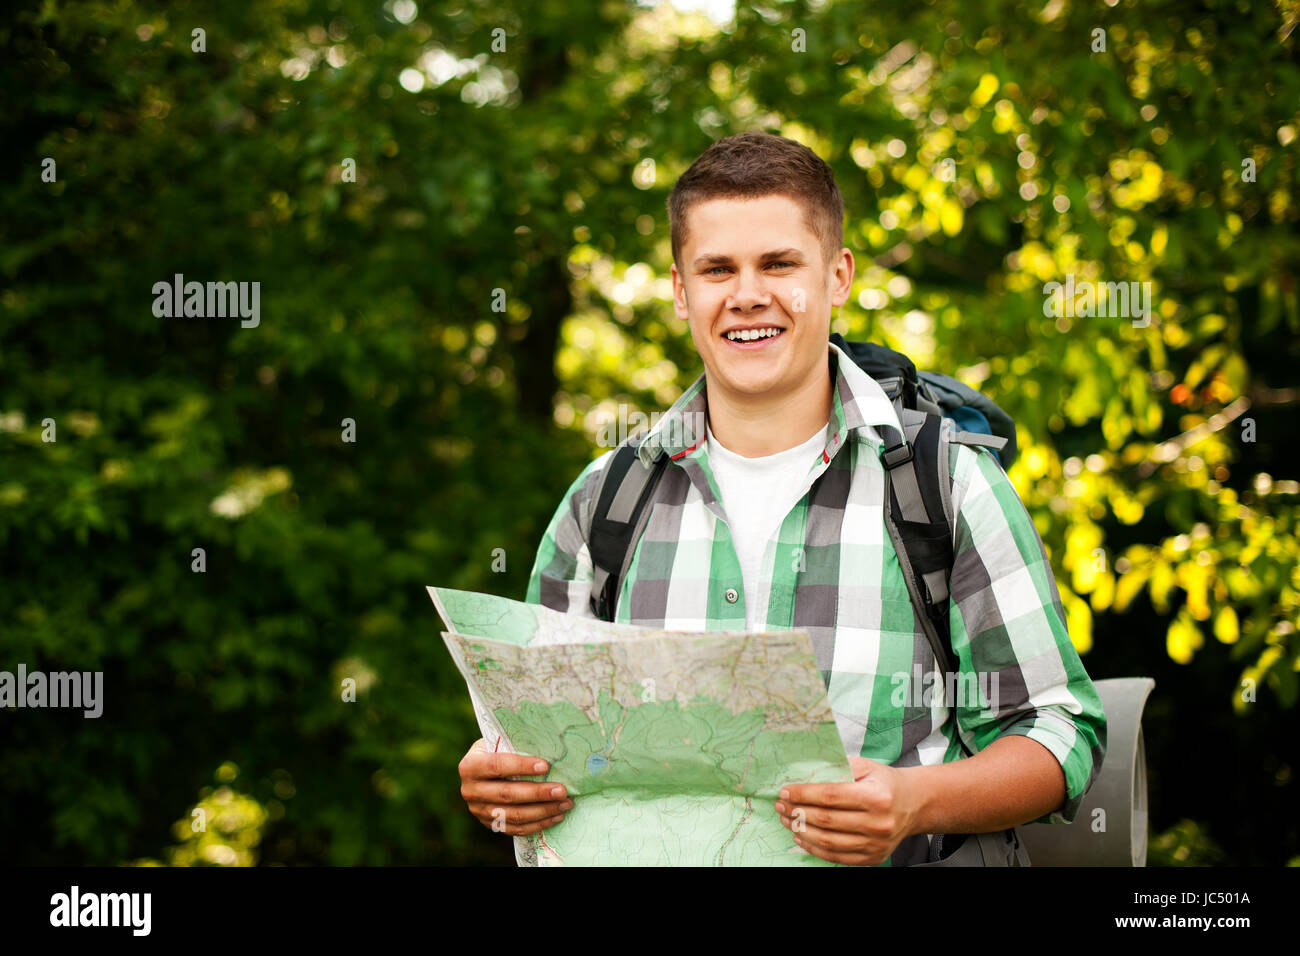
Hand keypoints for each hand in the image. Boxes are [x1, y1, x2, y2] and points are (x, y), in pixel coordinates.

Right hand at [458, 738, 572, 834]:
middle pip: (507, 794)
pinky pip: (517, 828)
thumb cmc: (496, 751)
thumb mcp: (498, 743)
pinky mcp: (490, 824)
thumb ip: (515, 747)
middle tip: (562, 790)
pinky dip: (539, 823)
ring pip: (514, 815)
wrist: (481, 771)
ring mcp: (479, 811)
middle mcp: (470, 791)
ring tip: (565, 803)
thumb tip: (549, 749)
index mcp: (470, 766)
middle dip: (538, 793)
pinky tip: (556, 816)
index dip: (521, 766)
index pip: (496, 766)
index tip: (545, 766)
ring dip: (543, 811)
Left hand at [774, 756, 920, 864]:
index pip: (830, 796)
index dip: (804, 794)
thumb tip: (803, 775)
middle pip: (827, 820)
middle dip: (798, 812)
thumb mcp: (866, 766)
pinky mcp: (873, 857)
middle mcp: (878, 823)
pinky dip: (815, 849)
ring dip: (802, 831)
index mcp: (876, 796)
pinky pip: (837, 857)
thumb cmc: (884, 782)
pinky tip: (802, 838)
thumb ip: (838, 768)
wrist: (914, 804)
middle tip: (780, 806)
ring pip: (828, 841)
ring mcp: (876, 844)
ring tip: (787, 821)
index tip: (785, 791)